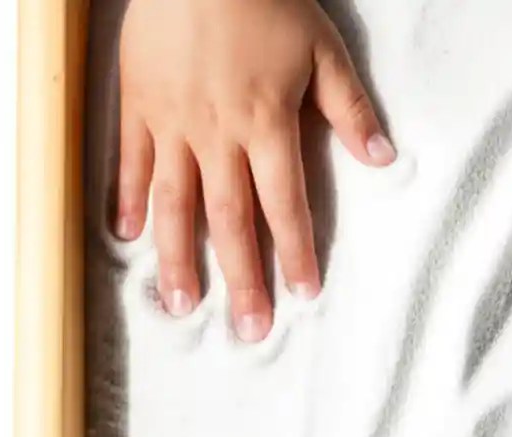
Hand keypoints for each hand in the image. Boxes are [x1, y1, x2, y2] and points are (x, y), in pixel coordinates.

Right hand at [115, 0, 395, 341]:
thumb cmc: (267, 1)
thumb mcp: (324, 51)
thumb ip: (350, 110)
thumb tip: (383, 159)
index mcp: (268, 125)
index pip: (285, 203)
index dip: (297, 252)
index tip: (305, 294)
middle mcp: (217, 134)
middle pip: (231, 219)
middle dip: (243, 278)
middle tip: (249, 329)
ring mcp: (171, 122)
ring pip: (175, 203)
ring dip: (180, 258)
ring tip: (181, 306)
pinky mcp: (136, 104)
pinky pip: (129, 161)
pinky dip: (129, 199)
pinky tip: (129, 238)